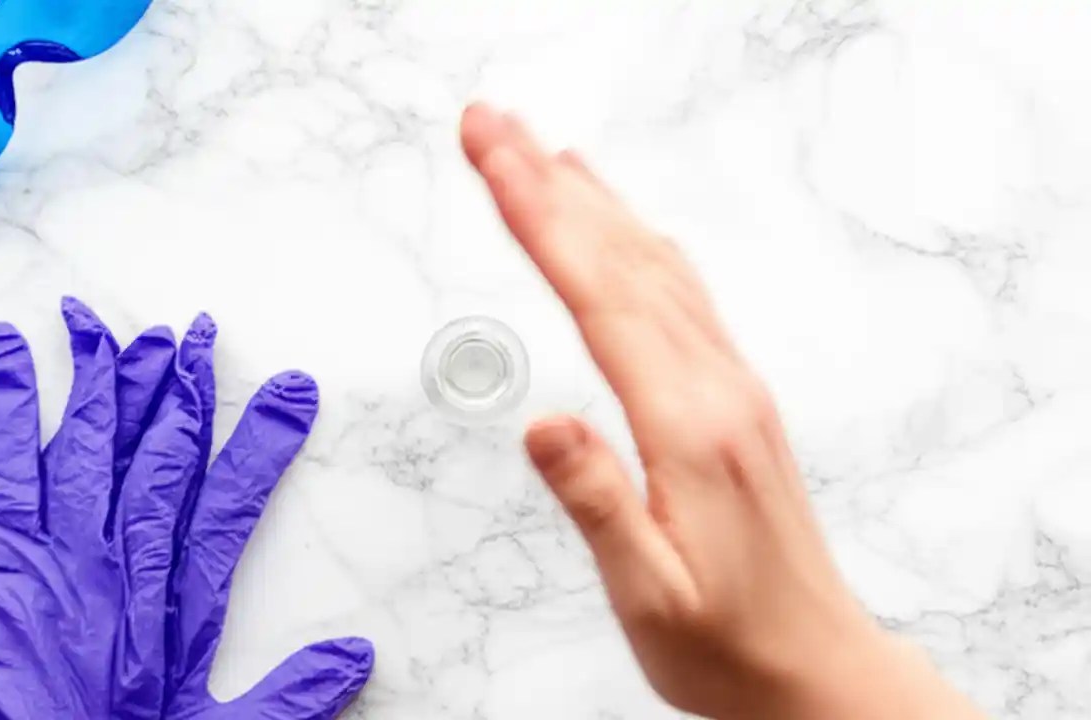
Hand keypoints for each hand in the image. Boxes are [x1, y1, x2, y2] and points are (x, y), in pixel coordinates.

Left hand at [0, 299, 371, 718]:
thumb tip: (359, 657)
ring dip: (35, 391)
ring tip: (39, 329)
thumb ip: (290, 696)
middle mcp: (92, 559)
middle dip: (145, 384)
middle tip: (167, 332)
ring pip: (32, 455)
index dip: (254, 438)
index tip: (285, 387)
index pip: (218, 493)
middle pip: (122, 450)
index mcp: (158, 592)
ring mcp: (20, 563)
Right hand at [460, 104, 984, 719]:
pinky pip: (681, 292)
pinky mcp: (733, 397)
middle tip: (490, 126)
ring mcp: (731, 386)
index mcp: (690, 428)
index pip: (601, 298)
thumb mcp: (650, 594)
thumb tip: (544, 425)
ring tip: (539, 151)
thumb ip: (598, 503)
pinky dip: (637, 240)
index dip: (542, 220)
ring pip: (654, 265)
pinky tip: (622, 224)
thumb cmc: (730, 642)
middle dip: (548, 182)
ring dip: (592, 199)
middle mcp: (717, 390)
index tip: (496, 159)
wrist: (814, 666)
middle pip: (622, 259)